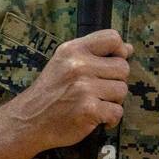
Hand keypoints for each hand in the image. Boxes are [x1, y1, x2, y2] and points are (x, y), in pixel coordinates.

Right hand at [8, 29, 132, 150]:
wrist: (29, 120)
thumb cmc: (51, 92)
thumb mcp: (64, 62)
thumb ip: (94, 54)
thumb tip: (128, 49)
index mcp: (73, 50)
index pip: (112, 38)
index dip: (120, 51)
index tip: (113, 64)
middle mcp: (79, 66)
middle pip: (123, 68)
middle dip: (116, 81)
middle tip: (99, 91)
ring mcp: (84, 88)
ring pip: (122, 90)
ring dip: (113, 101)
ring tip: (96, 103)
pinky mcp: (89, 109)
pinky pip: (117, 111)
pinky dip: (111, 118)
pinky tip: (97, 118)